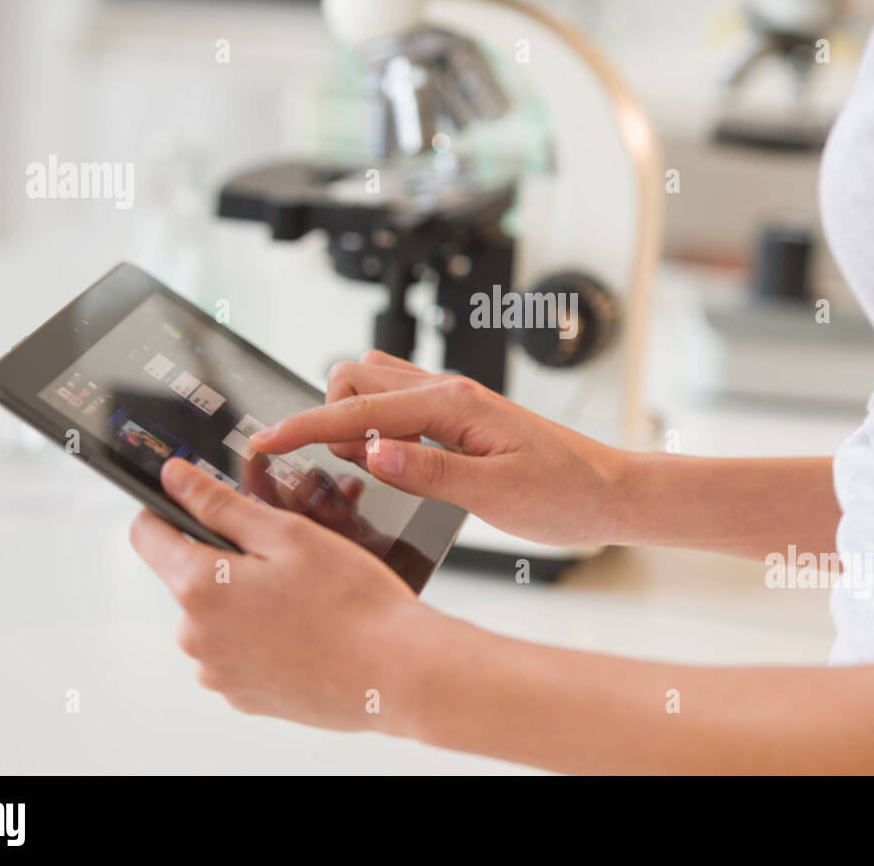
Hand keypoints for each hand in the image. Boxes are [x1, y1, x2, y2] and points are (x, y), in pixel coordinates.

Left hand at [130, 457, 439, 731]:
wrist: (395, 673)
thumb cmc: (351, 600)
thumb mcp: (286, 533)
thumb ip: (220, 504)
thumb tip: (174, 478)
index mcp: (200, 587)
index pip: (147, 535)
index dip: (169, 508)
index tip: (199, 502)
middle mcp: (196, 637)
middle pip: (188, 577)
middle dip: (226, 558)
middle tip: (286, 553)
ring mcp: (219, 673)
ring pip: (217, 617)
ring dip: (246, 601)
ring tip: (305, 597)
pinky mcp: (244, 697)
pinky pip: (239, 652)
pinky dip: (264, 637)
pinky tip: (308, 629)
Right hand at [249, 350, 629, 546]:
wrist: (610, 492)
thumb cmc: (564, 495)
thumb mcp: (495, 495)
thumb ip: (429, 471)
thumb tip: (369, 451)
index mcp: (453, 405)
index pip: (358, 411)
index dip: (304, 427)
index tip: (262, 444)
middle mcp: (449, 391)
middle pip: (355, 378)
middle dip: (325, 415)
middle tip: (329, 467)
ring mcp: (454, 401)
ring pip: (375, 385)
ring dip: (350, 417)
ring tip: (360, 467)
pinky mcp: (459, 418)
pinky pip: (399, 404)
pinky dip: (375, 425)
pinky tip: (387, 461)